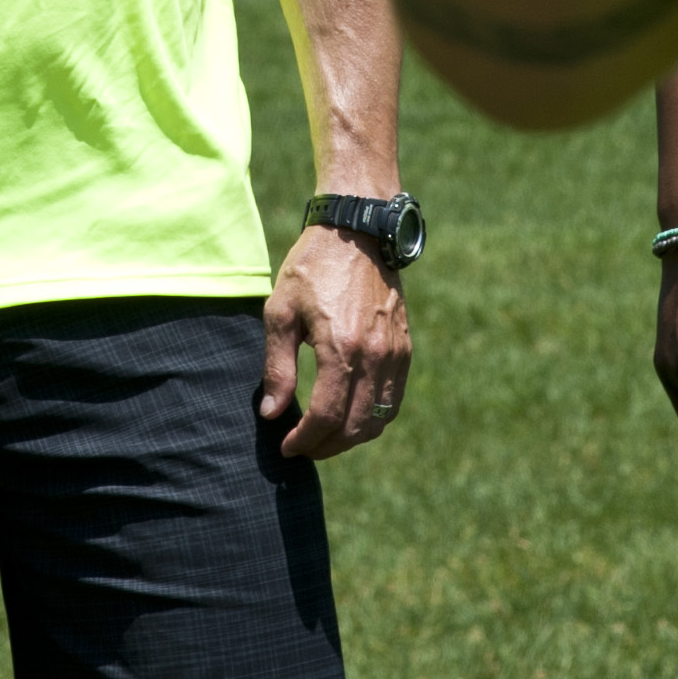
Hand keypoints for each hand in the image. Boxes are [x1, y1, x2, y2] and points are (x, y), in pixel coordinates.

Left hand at [260, 224, 412, 459]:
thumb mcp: (280, 310)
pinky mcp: (405, 349)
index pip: (326, 416)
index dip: (304, 439)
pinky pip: (394, 400)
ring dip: (351, 438)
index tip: (287, 446)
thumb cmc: (311, 267)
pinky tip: (352, 417)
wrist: (358, 231)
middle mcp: (374, 356)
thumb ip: (277, 366)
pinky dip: (374, 418)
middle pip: (354, 426)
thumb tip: (272, 413)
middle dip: (326, 446)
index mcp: (340, 347)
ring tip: (325, 437)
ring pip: (379, 419)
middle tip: (303, 446)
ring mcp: (395, 354)